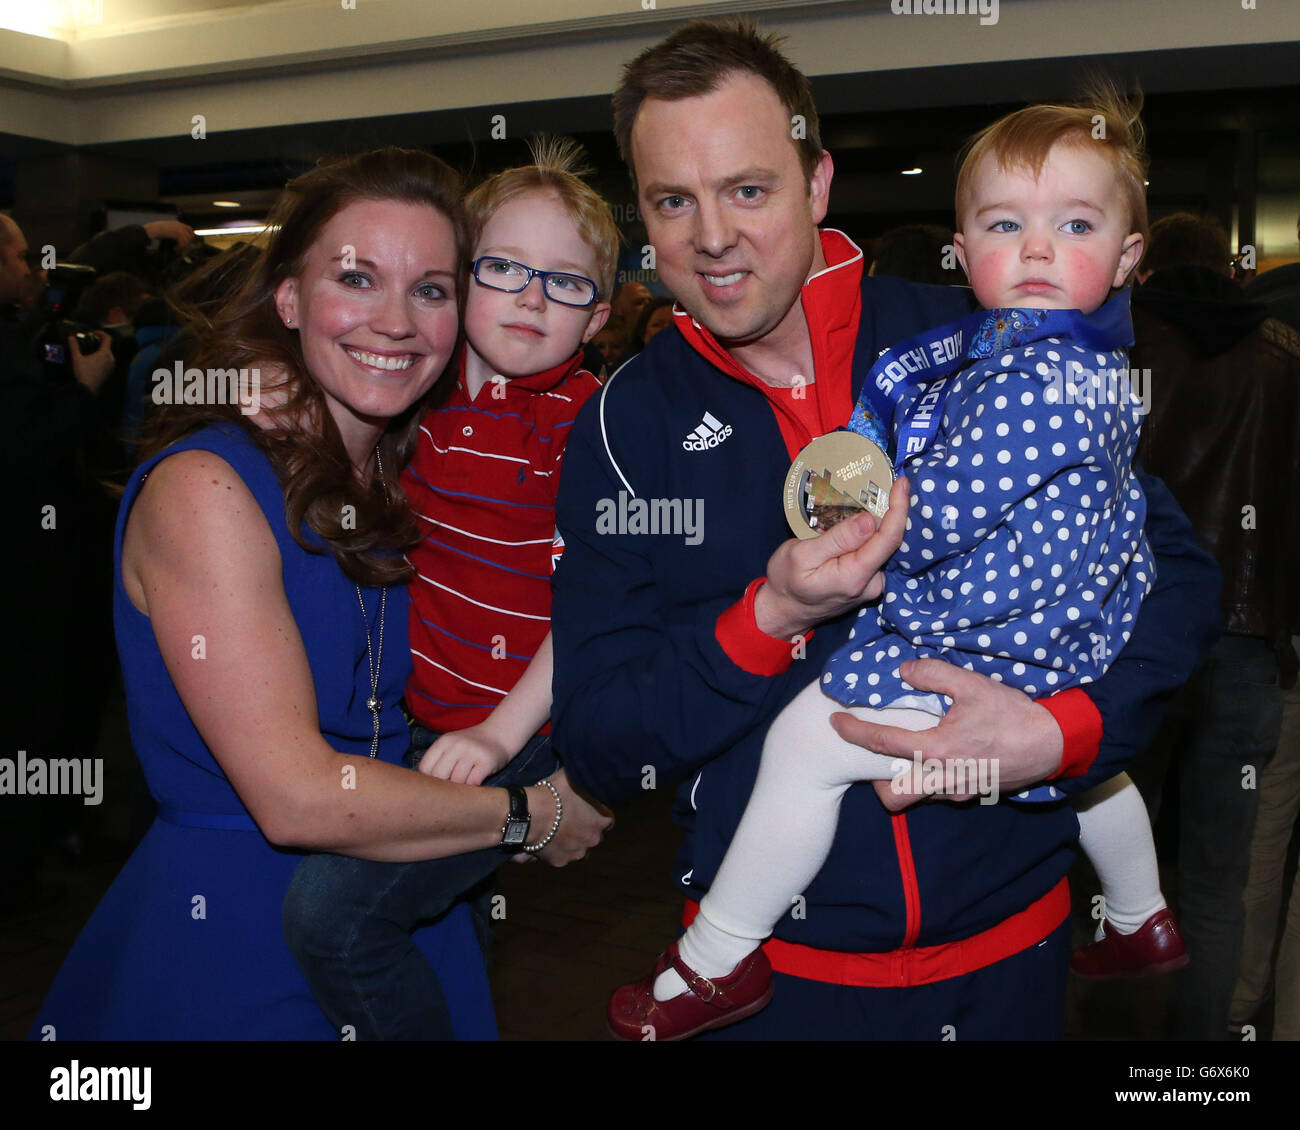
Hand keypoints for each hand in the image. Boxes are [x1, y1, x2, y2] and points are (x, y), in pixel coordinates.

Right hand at [68, 330, 113, 392]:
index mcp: (105, 353)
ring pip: (108, 354)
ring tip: (90, 350)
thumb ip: (74, 346)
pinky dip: (102, 358)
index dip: (101, 332)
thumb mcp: (77, 358)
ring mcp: (112, 367)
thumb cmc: (83, 373)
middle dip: (99, 342)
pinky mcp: (110, 372)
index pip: (107, 338)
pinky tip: (93, 360)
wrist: (88, 390)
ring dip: (100, 350)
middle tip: (89, 340)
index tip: (93, 332)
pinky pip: (108, 362)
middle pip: (108, 346)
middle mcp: (111, 359)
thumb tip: (71, 337)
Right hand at [143, 220, 195, 248]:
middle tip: (180, 248)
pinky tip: (174, 249)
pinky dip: (179, 248)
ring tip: (176, 249)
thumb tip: (180, 239)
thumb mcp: (167, 228)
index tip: (187, 242)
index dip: (190, 236)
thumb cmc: (156, 230)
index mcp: (177, 223)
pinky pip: (182, 243)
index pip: (189, 229)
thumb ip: (175, 232)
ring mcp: (179, 229)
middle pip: (190, 236)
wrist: (152, 229)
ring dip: (182, 247)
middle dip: (186, 243)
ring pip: (186, 241)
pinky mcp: (177, 234)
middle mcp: (180, 226)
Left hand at [418, 725, 513, 784]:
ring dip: (460, 787)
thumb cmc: (471, 746)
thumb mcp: (452, 746)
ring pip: (457, 781)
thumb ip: (438, 762)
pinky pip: (473, 783)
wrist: (500, 734)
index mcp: (444, 742)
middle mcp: (456, 745)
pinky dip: (472, 787)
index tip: (437, 784)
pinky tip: (475, 782)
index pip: (425, 768)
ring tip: (465, 783)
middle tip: (451, 787)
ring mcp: (472, 752)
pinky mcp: (486, 761)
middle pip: (439, 776)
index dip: (429, 780)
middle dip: (444, 785)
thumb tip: (425, 789)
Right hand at [529, 768, 611, 866]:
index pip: (608, 822)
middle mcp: (592, 840)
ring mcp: (576, 853)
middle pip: (594, 837)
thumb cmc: (553, 793)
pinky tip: (546, 840)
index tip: (589, 811)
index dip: (599, 816)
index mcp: (600, 821)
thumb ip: (582, 779)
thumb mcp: (571, 778)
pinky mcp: (560, 862)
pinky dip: (555, 851)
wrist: (531, 814)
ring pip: (578, 850)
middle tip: (570, 820)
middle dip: (585, 830)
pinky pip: (560, 857)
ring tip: (556, 831)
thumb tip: (584, 768)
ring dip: (571, 842)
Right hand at [754, 476, 909, 639]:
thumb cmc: (787, 581)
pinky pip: (875, 551)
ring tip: (873, 495)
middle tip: (886, 482)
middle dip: (892, 510)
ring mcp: (871, 584)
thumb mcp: (802, 555)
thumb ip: (837, 539)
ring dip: (880, 521)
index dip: (898, 509)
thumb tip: (870, 520)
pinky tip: (863, 518)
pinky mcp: (868, 581)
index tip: (901, 483)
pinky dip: (872, 533)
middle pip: (890, 541)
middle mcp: (871, 583)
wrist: (784, 610)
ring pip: (883, 545)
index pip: (888, 539)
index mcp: (856, 576)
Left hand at [829, 657, 1064, 811]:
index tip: (835, 722)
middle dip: (876, 781)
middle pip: (892, 796)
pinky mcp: (972, 795)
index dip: (853, 732)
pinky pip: (937, 794)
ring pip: (914, 798)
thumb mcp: (972, 684)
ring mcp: (958, 792)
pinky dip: (927, 780)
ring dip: (901, 780)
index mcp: (937, 749)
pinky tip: (934, 757)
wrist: (1054, 742)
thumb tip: (903, 670)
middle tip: (875, 755)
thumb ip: (932, 673)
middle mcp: (942, 778)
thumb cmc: (1012, 713)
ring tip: (903, 753)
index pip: (881, 743)